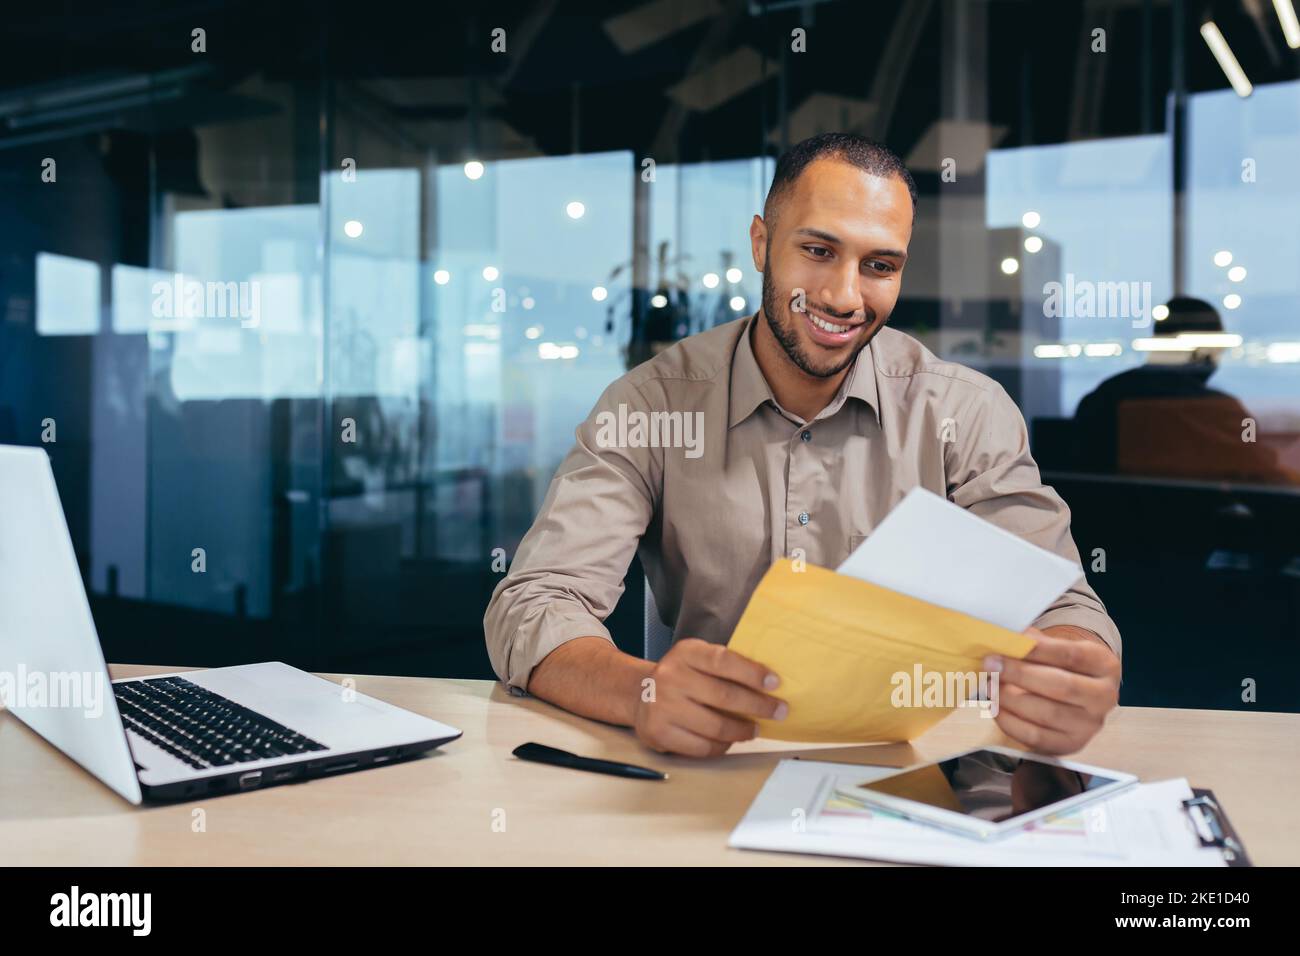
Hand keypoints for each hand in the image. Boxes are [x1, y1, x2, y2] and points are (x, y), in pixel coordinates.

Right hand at [633, 638, 786, 756]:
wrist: (639, 693)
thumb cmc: (680, 676)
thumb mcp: (697, 658)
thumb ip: (726, 666)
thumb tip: (769, 684)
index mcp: (685, 653)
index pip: (723, 661)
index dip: (752, 673)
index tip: (775, 683)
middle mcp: (670, 677)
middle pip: (725, 696)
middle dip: (759, 706)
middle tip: (779, 711)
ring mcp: (662, 707)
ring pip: (716, 727)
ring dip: (743, 731)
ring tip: (755, 729)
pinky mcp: (659, 733)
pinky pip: (702, 746)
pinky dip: (723, 746)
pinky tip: (730, 740)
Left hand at [984, 628, 1119, 754]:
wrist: (1075, 699)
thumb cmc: (1060, 667)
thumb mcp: (1056, 648)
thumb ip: (1034, 641)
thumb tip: (1005, 638)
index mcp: (1104, 665)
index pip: (1071, 655)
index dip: (1037, 649)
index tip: (1007, 643)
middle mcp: (1104, 697)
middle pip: (1062, 686)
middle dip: (1020, 674)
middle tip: (991, 664)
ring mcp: (1090, 725)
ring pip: (1047, 713)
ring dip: (1010, 698)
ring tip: (989, 685)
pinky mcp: (1070, 744)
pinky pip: (1036, 736)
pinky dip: (1009, 721)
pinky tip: (995, 706)